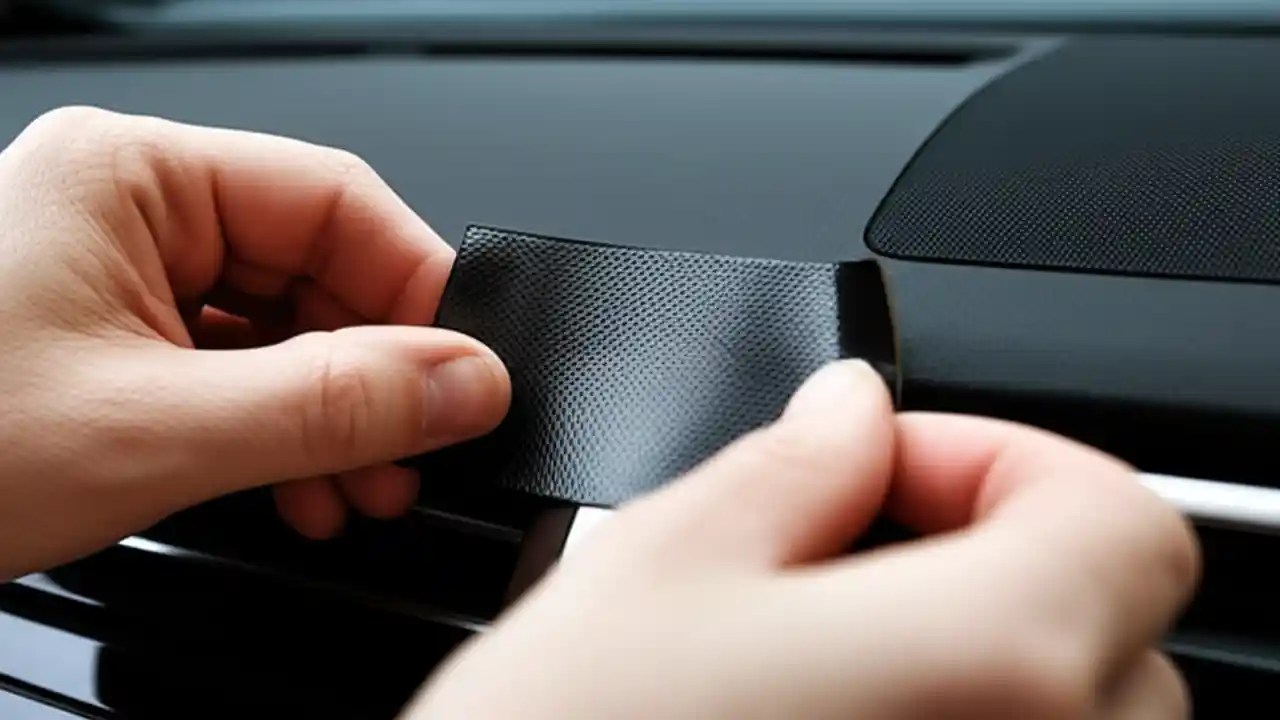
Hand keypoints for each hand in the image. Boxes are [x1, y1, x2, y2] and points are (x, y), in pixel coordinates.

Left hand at [0, 107, 509, 578]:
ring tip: (359, 487)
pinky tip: (301, 489)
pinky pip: (237, 372)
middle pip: (316, 271)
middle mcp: (130, 212)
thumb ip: (330, 404)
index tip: (464, 371)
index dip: (416, 291)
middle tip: (412, 450)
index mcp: (133, 177)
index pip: (336, 201)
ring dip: (333, 417)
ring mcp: (121, 278)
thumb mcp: (156, 431)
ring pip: (283, 331)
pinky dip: (281, 436)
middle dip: (373, 375)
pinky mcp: (114, 342)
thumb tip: (461, 381)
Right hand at [409, 360, 1198, 718]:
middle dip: (991, 559)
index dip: (1006, 461)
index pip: (1120, 517)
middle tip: (852, 555)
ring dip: (984, 659)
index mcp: (984, 664)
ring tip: (829, 657)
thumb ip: (789, 467)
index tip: (892, 470)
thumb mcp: (655, 569)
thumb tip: (848, 412)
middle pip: (1110, 627)